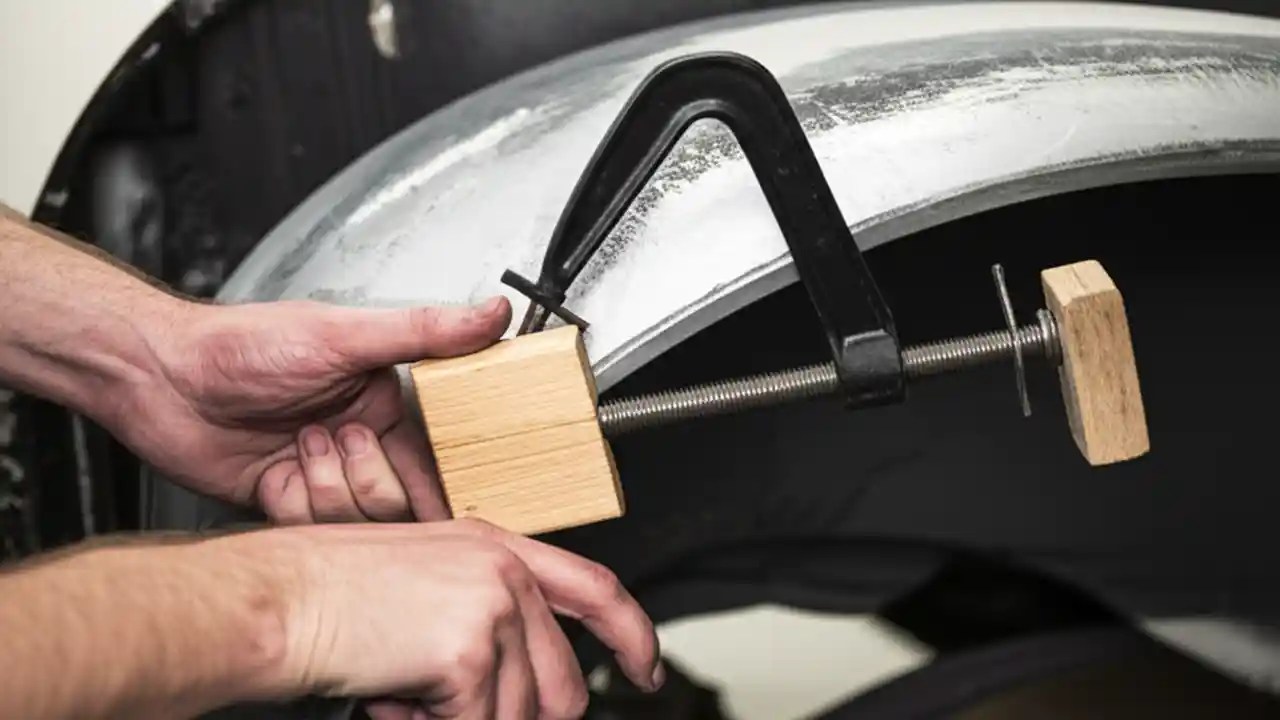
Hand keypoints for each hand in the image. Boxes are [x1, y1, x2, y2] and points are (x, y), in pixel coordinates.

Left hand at [114, 296, 510, 522]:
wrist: (158, 377)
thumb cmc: (244, 345)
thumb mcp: (343, 334)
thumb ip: (425, 331)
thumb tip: (493, 313)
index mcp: (383, 402)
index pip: (437, 456)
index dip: (446, 480)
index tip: (456, 497)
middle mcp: (358, 441)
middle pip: (403, 498)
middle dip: (374, 479)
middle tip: (343, 440)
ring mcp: (323, 475)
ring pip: (361, 520)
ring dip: (330, 486)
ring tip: (301, 445)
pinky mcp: (287, 504)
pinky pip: (318, 533)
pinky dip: (301, 508)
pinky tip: (280, 472)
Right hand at [225, 519, 663, 717]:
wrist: (273, 599)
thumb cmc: (325, 591)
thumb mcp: (423, 586)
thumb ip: (482, 615)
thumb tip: (520, 683)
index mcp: (495, 547)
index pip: (596, 588)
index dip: (632, 634)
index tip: (647, 669)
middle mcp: (504, 570)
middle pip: (562, 682)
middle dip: (518, 718)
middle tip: (448, 711)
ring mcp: (493, 606)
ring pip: (518, 717)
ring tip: (398, 695)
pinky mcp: (470, 650)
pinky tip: (390, 701)